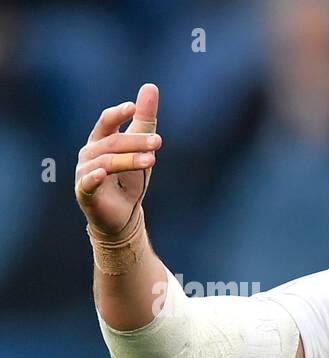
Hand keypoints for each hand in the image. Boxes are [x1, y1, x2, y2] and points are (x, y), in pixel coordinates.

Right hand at [74, 83, 162, 234]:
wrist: (122, 215)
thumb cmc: (129, 178)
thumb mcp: (141, 147)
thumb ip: (145, 119)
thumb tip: (150, 86)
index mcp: (101, 140)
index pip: (107, 122)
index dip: (118, 114)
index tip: (134, 108)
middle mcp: (89, 153)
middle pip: (112, 143)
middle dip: (136, 141)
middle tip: (159, 141)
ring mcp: (84, 172)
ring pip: (106, 162)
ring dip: (129, 159)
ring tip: (152, 160)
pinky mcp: (84, 192)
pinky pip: (87, 182)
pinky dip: (93, 177)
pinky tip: (104, 174)